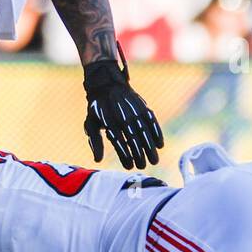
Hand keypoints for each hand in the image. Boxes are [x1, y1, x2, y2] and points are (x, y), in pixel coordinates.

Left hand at [83, 49, 162, 169]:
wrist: (106, 84)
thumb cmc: (97, 108)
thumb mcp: (91, 124)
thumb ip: (96, 142)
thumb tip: (98, 160)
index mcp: (109, 122)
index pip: (119, 143)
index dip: (125, 156)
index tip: (130, 167)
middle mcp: (123, 117)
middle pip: (134, 139)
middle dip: (140, 154)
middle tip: (143, 167)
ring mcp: (134, 111)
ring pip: (144, 132)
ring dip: (150, 147)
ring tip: (154, 160)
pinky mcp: (142, 107)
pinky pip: (152, 121)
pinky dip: (156, 132)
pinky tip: (160, 144)